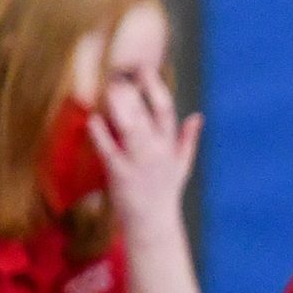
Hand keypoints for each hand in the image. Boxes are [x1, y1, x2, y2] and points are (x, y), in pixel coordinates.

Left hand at [91, 68, 200, 237]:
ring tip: (108, 87)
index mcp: (170, 147)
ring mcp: (139, 162)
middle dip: (132, 90)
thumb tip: (198, 117)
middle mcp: (157, 152)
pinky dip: (100, 132)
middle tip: (117, 70)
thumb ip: (188, 139)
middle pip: (146, 113)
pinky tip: (94, 118)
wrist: (153, 224)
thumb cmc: (164, 193)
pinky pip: (109, 148)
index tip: (144, 68)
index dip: (155, 87)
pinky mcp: (120, 173)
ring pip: (130, 126)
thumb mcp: (182, 166)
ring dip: (119, 105)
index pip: (166, 110)